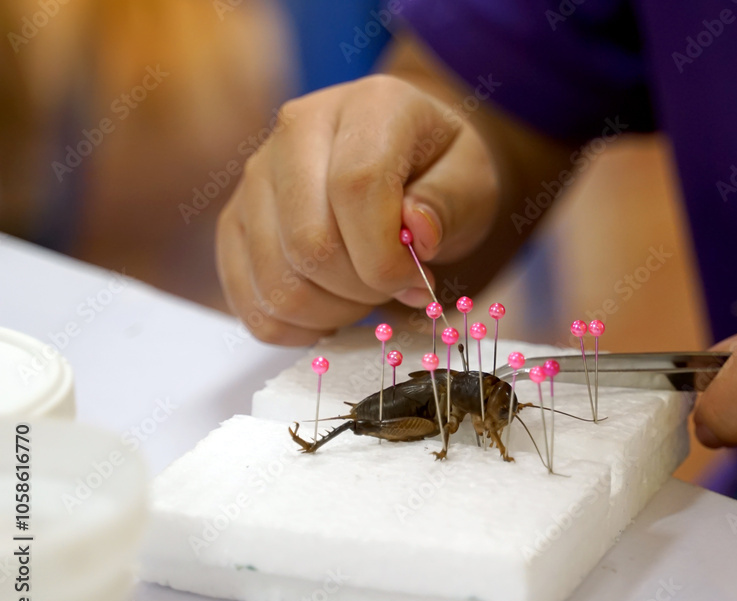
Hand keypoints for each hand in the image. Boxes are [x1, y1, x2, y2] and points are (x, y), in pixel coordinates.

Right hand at [216, 74, 498, 344]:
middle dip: (362, 290)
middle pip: (309, 243)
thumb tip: (416, 231)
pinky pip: (249, 300)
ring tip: (364, 293)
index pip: (356, 188)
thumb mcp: (471, 179)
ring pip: (277, 282)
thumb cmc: (440, 171)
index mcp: (368, 105)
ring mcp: (256, 174)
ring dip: (331, 312)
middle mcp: (296, 128)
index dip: (387, 256)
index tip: (418, 281)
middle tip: (394, 287)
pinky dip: (294, 326)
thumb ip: (449, 203)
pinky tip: (330, 308)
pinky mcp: (234, 219)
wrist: (405, 161)